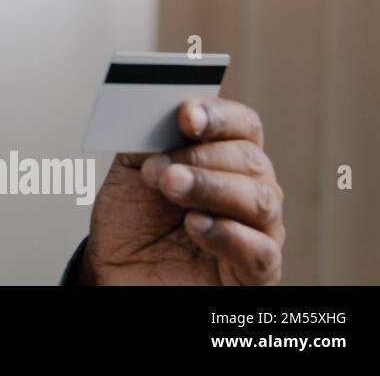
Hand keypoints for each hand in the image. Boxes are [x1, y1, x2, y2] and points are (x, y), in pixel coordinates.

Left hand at [79, 98, 285, 284]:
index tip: (186, 114)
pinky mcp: (255, 272)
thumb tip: (154, 108)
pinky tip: (194, 225)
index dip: (218, 115)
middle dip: (200, 156)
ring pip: (259, 199)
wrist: (118, 272)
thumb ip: (147, 139)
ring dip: (211, 187)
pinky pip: (260, 251)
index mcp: (224, 158)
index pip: (242, 125)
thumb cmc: (131, 221)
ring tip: (171, 186)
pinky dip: (227, 234)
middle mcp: (249, 190)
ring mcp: (257, 231)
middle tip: (159, 167)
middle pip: (250, 159)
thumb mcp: (130, 172)